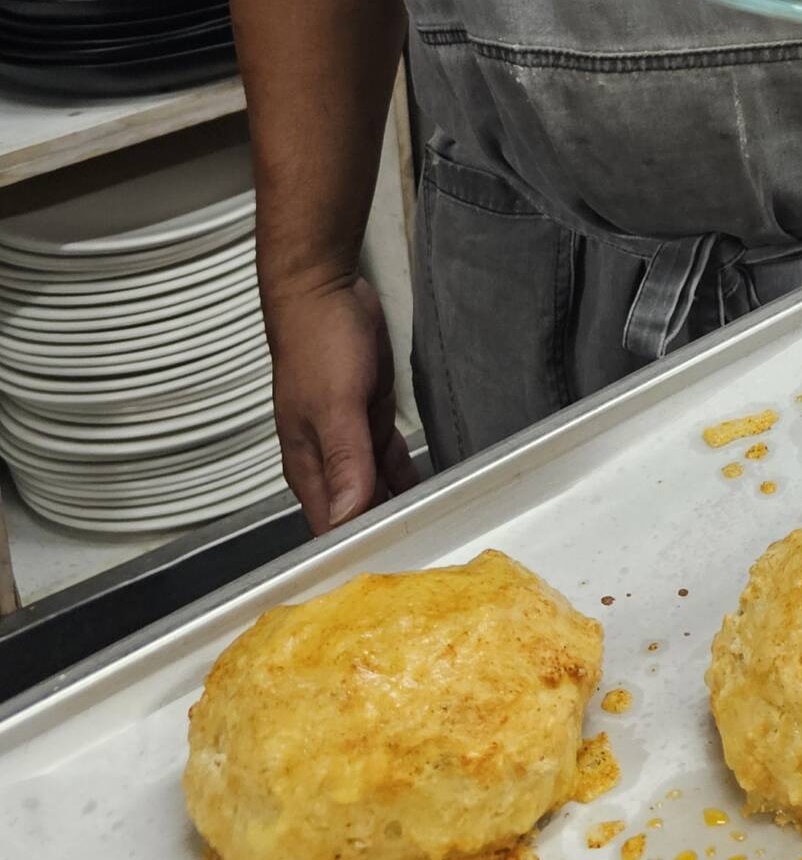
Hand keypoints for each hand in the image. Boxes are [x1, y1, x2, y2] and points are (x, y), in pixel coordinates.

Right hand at [265, 275, 417, 531]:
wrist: (324, 292)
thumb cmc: (316, 343)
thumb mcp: (334, 403)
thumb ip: (344, 460)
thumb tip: (348, 515)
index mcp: (308, 466)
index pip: (332, 528)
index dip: (360, 548)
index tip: (395, 567)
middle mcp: (326, 460)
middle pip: (356, 513)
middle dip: (385, 532)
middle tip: (429, 551)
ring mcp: (347, 440)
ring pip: (374, 488)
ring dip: (397, 506)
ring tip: (434, 531)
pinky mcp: (367, 418)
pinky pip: (387, 459)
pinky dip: (404, 476)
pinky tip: (424, 492)